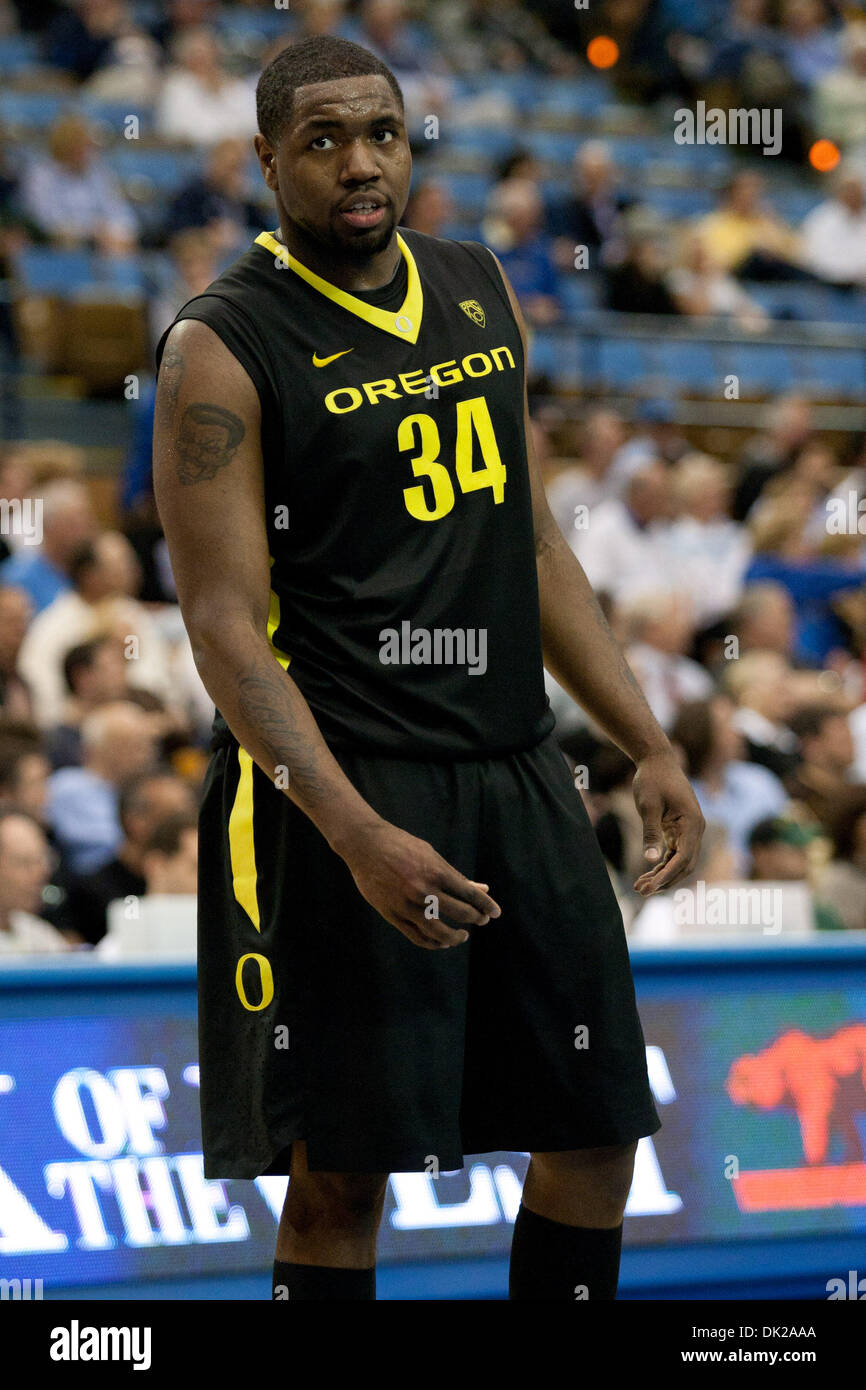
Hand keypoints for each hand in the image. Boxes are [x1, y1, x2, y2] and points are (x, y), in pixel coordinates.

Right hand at [334, 818, 500, 949]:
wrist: (364, 845)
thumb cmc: (401, 845)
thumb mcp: (431, 855)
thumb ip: (455, 875)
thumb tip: (482, 889)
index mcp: (436, 871)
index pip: (469, 894)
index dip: (486, 906)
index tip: (495, 913)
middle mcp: (423, 890)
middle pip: (459, 913)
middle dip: (476, 918)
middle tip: (481, 920)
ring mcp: (406, 904)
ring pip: (438, 931)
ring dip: (455, 937)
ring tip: (463, 936)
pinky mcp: (392, 914)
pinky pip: (417, 936)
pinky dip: (432, 943)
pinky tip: (441, 942)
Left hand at [631, 750, 703, 895]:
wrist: (657, 760)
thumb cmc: (652, 780)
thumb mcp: (648, 806)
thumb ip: (650, 833)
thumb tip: (649, 860)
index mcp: (692, 823)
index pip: (684, 858)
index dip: (667, 876)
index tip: (650, 888)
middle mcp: (695, 829)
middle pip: (685, 865)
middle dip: (665, 880)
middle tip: (641, 891)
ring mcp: (689, 830)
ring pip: (680, 861)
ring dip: (663, 875)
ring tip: (641, 886)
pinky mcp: (680, 830)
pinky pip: (675, 853)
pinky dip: (663, 865)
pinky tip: (648, 874)